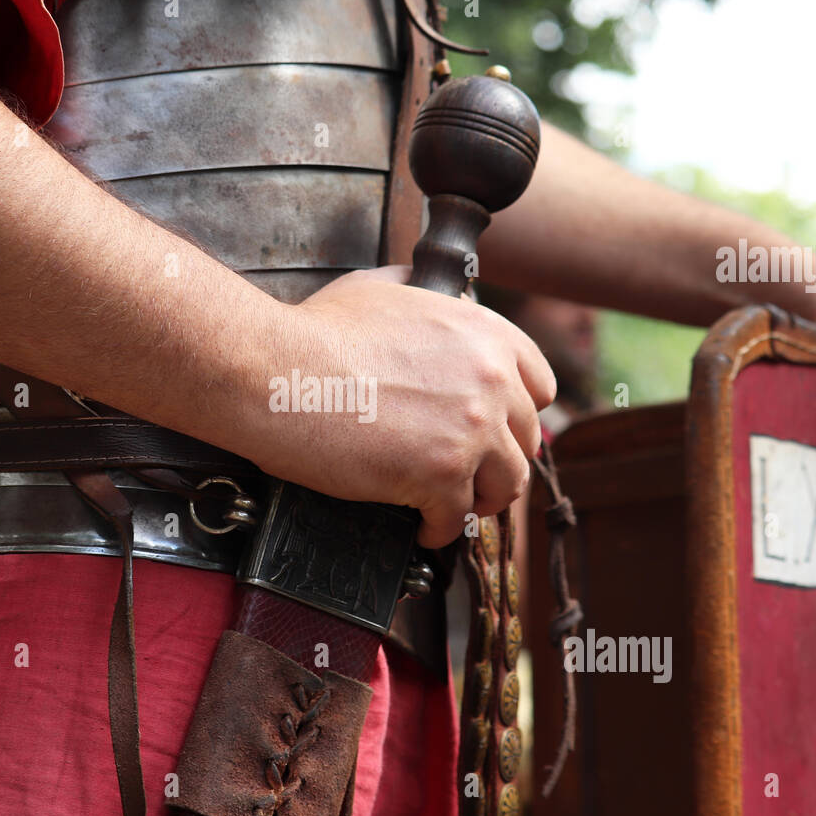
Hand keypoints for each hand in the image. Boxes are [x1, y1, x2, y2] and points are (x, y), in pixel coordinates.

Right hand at [243, 266, 554, 547]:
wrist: (276, 372)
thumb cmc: (314, 332)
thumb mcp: (378, 288)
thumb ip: (417, 289)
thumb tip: (420, 287)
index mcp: (483, 334)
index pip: (539, 386)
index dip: (517, 414)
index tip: (499, 431)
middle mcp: (490, 380)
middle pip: (524, 441)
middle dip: (497, 460)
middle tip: (471, 474)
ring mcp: (470, 430)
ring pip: (505, 485)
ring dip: (480, 500)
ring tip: (453, 506)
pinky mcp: (441, 475)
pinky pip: (456, 518)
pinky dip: (439, 529)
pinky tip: (422, 527)